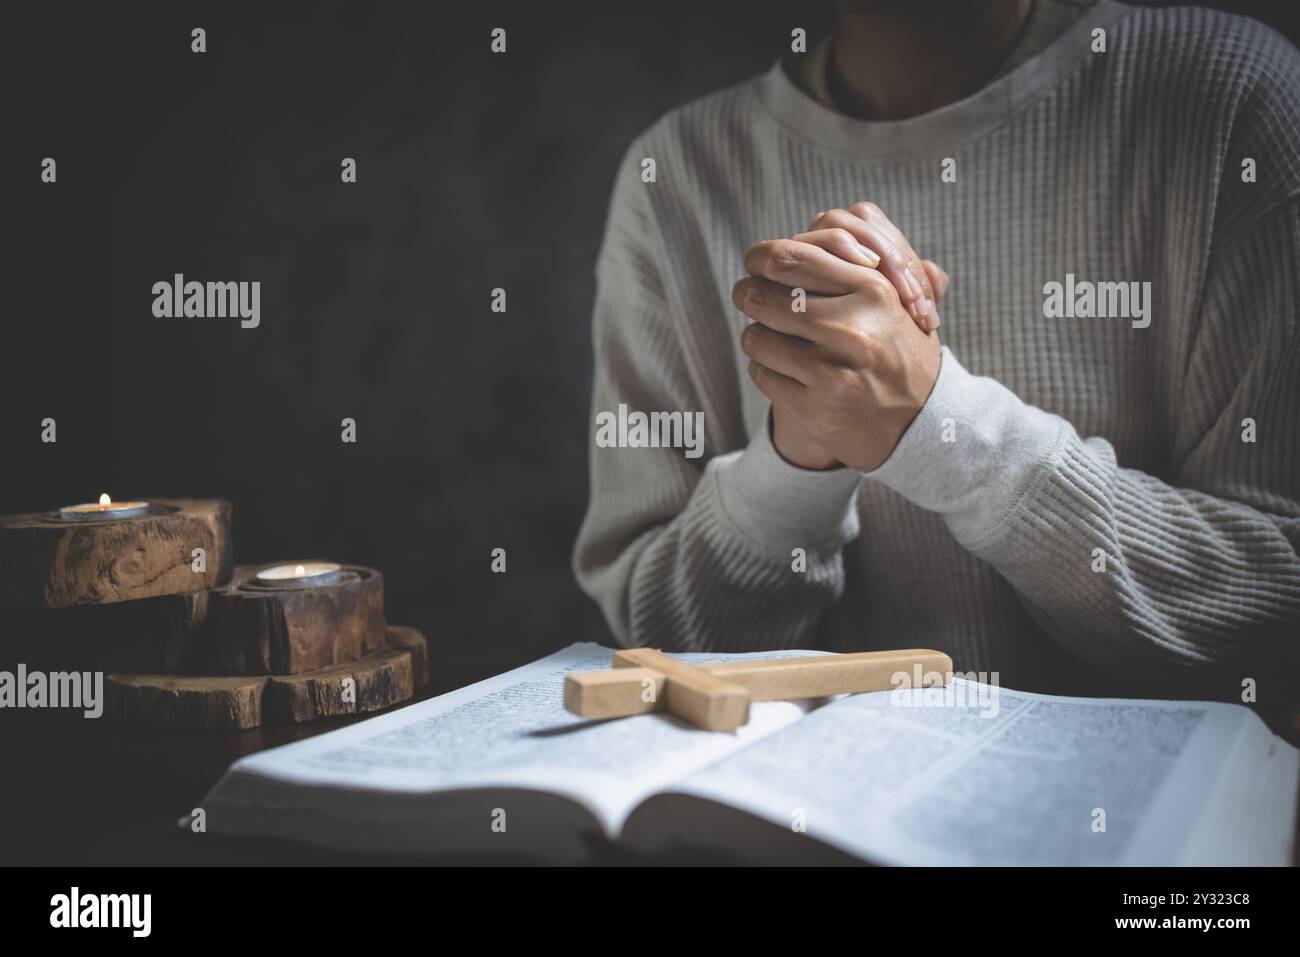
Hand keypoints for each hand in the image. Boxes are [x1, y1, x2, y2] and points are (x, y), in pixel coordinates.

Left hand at [734, 214, 941, 471]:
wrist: (923, 422)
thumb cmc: (897, 348)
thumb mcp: (895, 297)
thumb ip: (852, 261)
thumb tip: (790, 244)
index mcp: (874, 289)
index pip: (788, 257)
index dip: (761, 258)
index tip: (758, 265)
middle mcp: (854, 329)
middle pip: (762, 296)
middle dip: (748, 295)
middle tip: (747, 296)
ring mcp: (833, 372)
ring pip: (757, 337)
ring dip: (758, 336)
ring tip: (773, 337)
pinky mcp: (815, 408)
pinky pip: (762, 374)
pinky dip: (766, 370)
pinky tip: (786, 371)